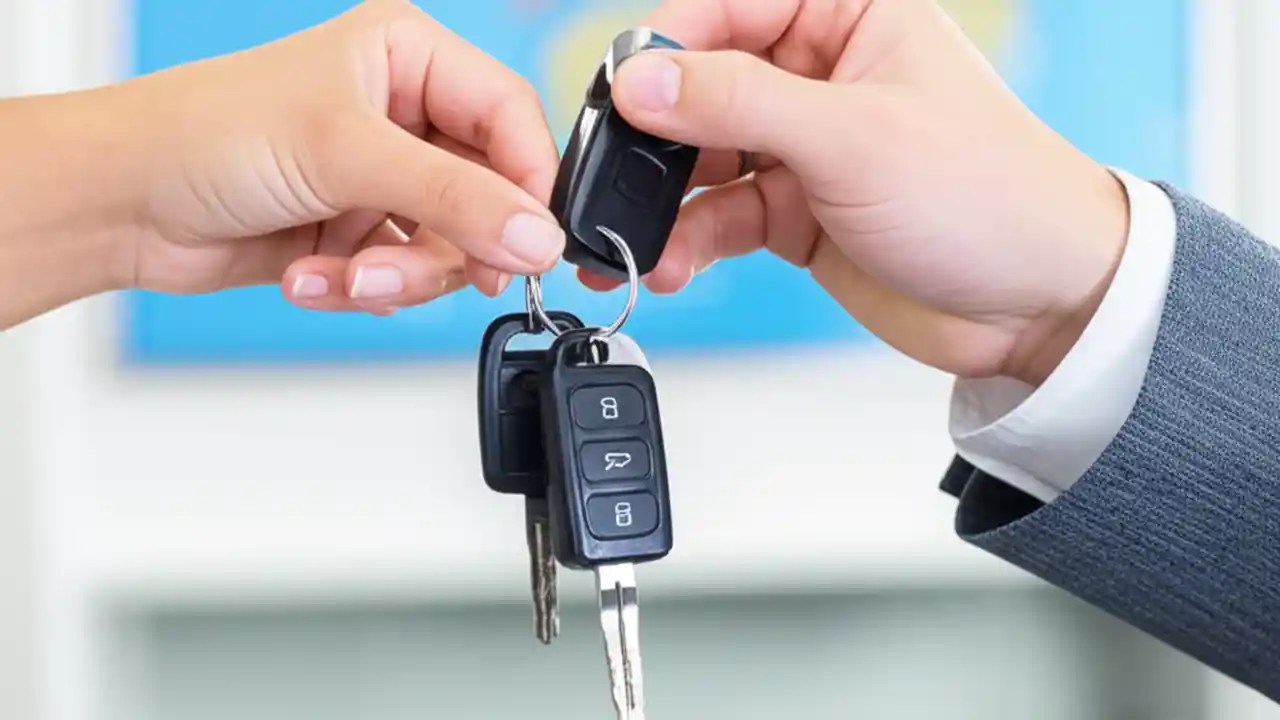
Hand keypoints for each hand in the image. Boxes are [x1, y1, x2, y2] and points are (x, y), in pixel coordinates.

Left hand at [109, 0, 560, 313]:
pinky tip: (313, 274)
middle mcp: (405, 115)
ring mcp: (385, 179)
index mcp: (409, 58)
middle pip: (488, 196)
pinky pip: (406, 277)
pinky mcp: (362, 231)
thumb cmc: (205, 134)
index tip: (529, 243)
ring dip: (398, 276)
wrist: (124, 202)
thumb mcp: (345, 153)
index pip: (512, 119)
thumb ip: (453, 197)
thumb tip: (536, 235)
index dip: (528, 184)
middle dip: (449, 246)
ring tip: (345, 273)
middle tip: (422, 271)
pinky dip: (364, 287)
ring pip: (450, 248)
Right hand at [588, 0, 1128, 384]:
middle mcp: (821, 71)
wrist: (1039, 305)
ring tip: (636, 240)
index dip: (668, 45)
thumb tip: (642, 79)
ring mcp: (804, 144)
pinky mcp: (795, 209)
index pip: (730, 4)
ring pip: (703, 157)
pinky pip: (720, 214)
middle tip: (612, 176)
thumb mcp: (853, 137)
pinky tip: (672, 263)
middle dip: (656, 136)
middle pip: (702, 82)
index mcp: (849, 12)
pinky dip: (691, 240)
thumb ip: (738, 102)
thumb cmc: (989, 196)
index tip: (622, 94)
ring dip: (665, 202)